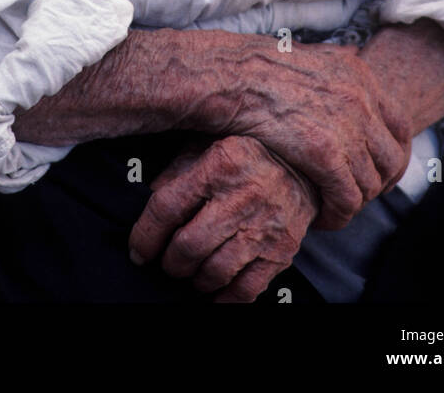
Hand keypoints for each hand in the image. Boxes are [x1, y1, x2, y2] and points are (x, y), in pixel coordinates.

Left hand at [128, 134, 318, 303]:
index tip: (138, 251)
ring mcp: (265, 226)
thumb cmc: (247, 154)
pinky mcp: (281, 251)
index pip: (167, 207)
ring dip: (195, 279)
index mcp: (220, 163)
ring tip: (192, 270)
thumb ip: (177, 171)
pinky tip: (215, 289)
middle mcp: (243, 196)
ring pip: (214, 272)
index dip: (145, 236)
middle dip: (170, 262)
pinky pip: (246, 289)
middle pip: (189, 245)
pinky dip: (224, 297)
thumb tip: (150, 199)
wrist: (305, 166)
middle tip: (169, 261)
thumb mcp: (208, 146)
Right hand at [219, 38, 411, 229]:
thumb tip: (354, 54)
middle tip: (352, 195)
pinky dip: (338, 214)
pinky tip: (321, 218)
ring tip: (332, 208)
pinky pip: (347, 199)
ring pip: (370, 183)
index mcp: (359, 75)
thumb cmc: (256, 67)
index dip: (393, 155)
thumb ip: (337, 62)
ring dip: (352, 202)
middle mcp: (360, 99)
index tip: (378, 171)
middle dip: (376, 183)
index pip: (401, 125)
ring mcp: (346, 126)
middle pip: (391, 158)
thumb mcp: (309, 52)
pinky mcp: (325, 154)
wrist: (229, 76)